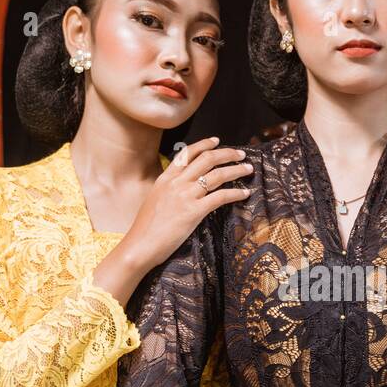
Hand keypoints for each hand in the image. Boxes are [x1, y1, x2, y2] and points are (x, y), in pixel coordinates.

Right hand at [124, 136, 253, 271]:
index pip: (187, 153)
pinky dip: (235, 193)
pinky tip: (245, 194)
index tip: (217, 140)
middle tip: (241, 155)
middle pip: (207, 159)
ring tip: (248, 169)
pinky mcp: (194, 211)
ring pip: (217, 175)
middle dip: (227, 154)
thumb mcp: (154, 201)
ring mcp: (185, 196)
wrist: (139, 245)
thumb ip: (169, 191)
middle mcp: (176, 183)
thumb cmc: (146, 229)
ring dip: (236, 170)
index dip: (204, 144)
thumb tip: (182, 189)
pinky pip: (220, 197)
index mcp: (165, 179)